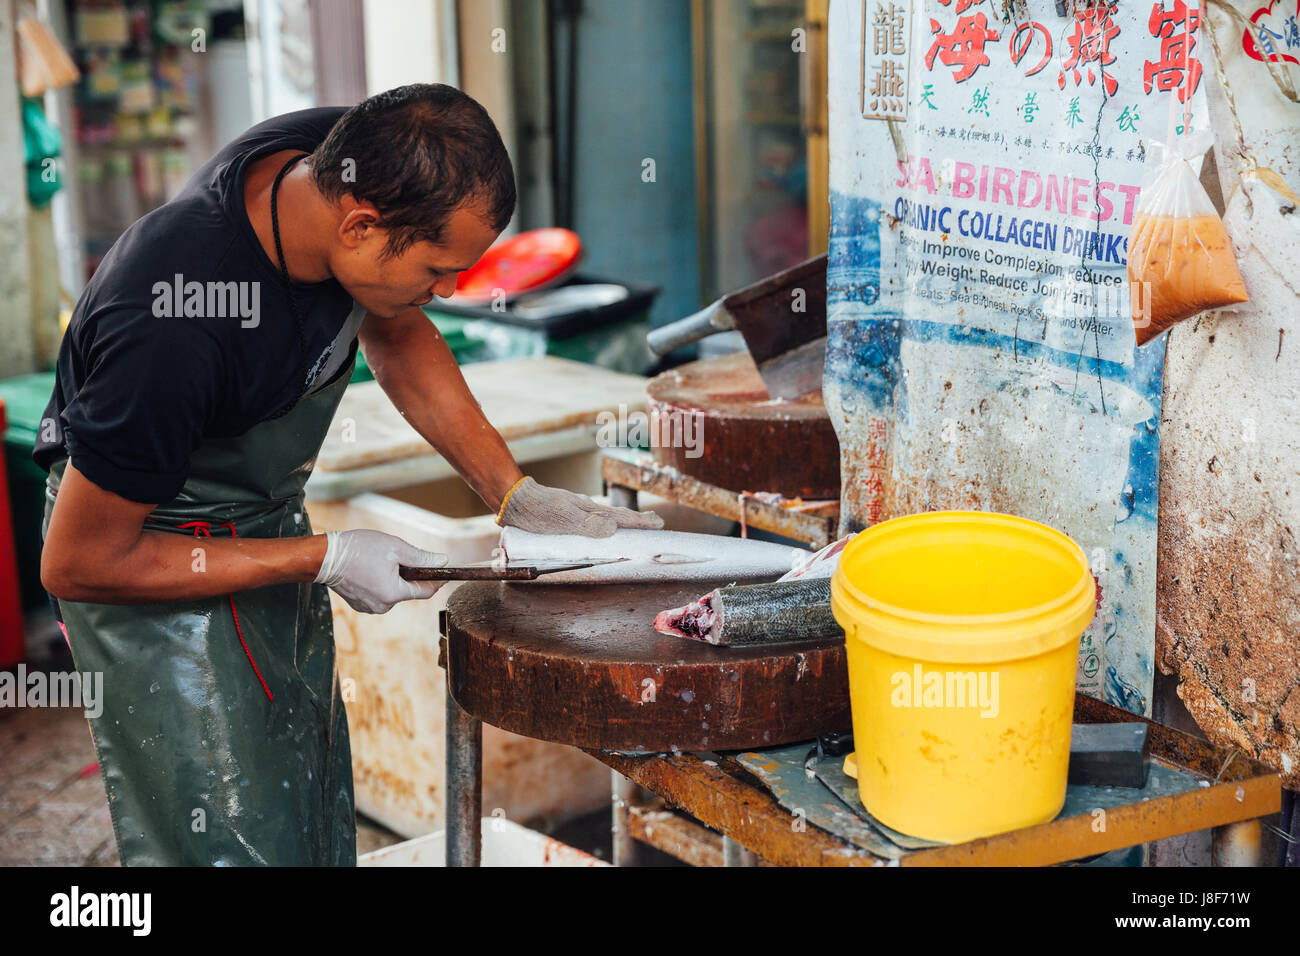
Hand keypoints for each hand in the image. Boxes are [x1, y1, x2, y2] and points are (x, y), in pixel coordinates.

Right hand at [314, 530, 447, 613]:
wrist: (325, 557)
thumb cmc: (359, 549)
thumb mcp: (395, 548)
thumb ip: (421, 557)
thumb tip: (443, 562)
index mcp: (394, 593)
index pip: (425, 591)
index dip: (436, 581)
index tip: (444, 572)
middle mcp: (383, 606)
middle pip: (407, 591)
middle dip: (409, 575)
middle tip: (399, 557)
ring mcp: (370, 607)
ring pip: (393, 592)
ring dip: (393, 579)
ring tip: (381, 562)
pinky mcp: (360, 605)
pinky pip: (379, 594)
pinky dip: (380, 583)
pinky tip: (371, 570)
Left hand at [499, 477, 663, 536]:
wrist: (515, 499)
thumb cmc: (537, 512)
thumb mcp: (562, 521)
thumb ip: (587, 526)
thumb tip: (613, 528)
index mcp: (589, 511)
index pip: (621, 517)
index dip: (640, 522)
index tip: (659, 523)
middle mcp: (586, 508)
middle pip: (617, 514)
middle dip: (637, 520)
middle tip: (655, 522)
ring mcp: (577, 509)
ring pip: (606, 515)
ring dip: (623, 520)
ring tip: (635, 523)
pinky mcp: (566, 512)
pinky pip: (594, 518)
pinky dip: (606, 520)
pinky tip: (601, 524)